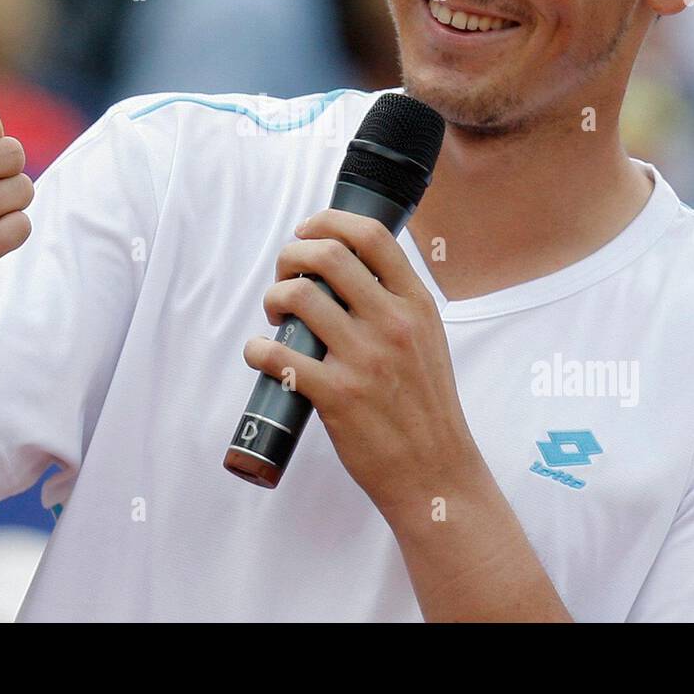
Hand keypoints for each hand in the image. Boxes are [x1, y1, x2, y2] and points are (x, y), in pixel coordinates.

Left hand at [243, 209, 482, 517]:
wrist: (436, 472)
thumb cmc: (425, 405)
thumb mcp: (428, 339)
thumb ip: (397, 303)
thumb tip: (349, 268)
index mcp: (417, 305)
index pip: (373, 236)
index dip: (329, 222)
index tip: (307, 231)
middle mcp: (393, 325)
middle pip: (328, 256)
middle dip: (291, 255)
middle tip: (283, 275)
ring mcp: (364, 360)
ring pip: (298, 298)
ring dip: (273, 298)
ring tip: (276, 315)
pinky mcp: (337, 396)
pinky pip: (278, 356)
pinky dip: (257, 350)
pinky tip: (261, 355)